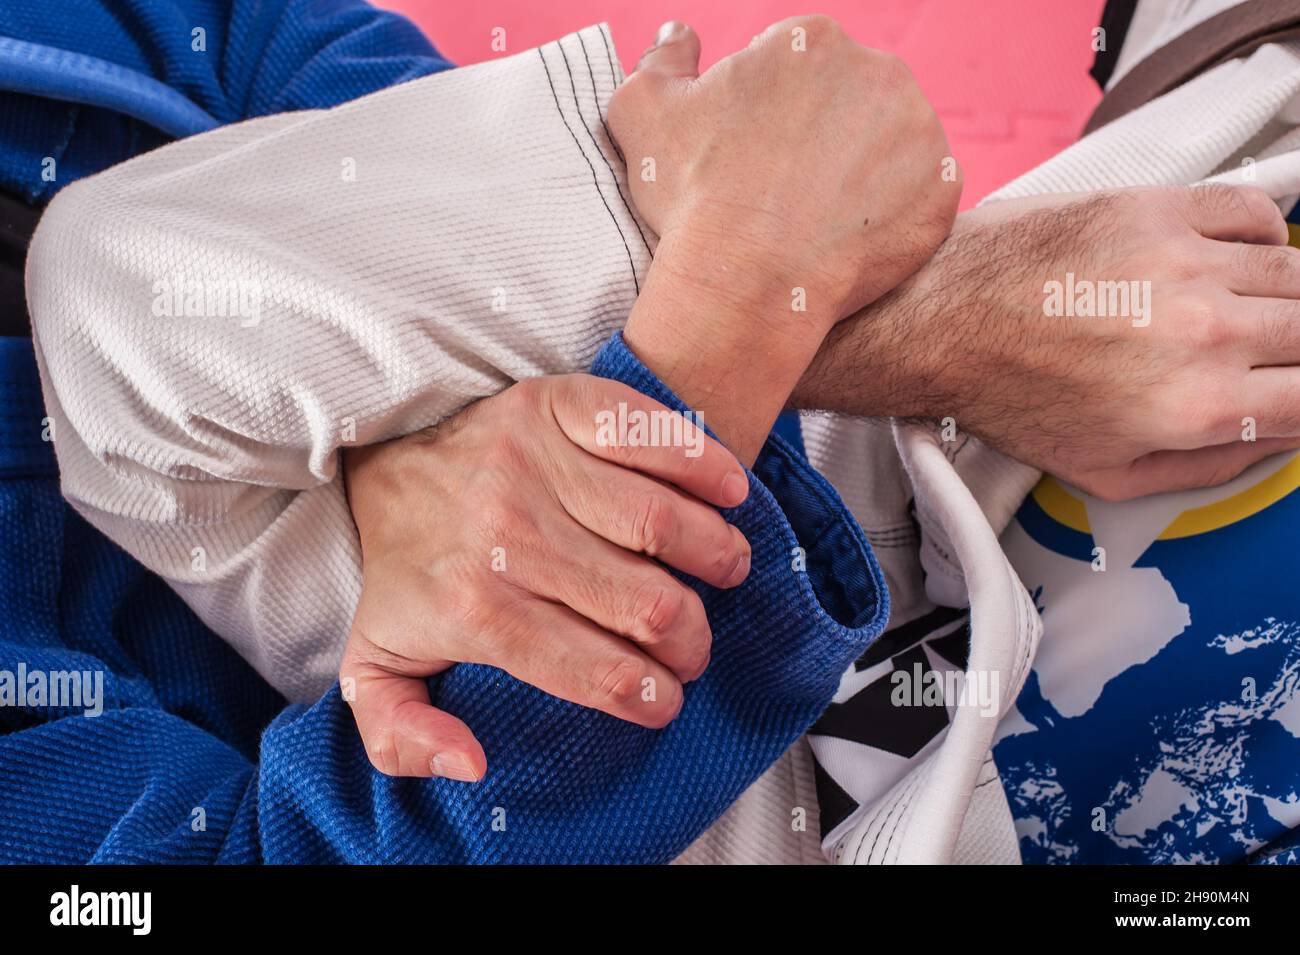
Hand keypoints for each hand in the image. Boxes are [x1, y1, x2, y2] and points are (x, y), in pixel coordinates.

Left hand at [339, 374, 751, 777]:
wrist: (384, 461)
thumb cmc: (408, 570)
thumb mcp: (375, 668)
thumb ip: (399, 736)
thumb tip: (473, 764)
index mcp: (473, 606)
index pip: (596, 670)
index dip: (650, 697)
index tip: (666, 700)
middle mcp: (507, 532)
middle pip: (646, 604)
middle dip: (690, 641)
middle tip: (693, 647)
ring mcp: (534, 461)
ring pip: (663, 523)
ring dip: (716, 556)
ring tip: (724, 571)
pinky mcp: (557, 405)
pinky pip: (652, 436)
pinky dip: (706, 465)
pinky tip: (729, 495)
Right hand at [610, 17, 959, 461]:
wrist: (745, 282)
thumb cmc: (691, 197)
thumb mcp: (643, 113)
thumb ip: (663, 59)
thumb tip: (682, 37)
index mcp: (811, 40)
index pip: (800, 70)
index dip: (772, 117)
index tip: (754, 159)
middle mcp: (878, 70)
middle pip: (852, 102)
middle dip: (824, 139)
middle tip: (785, 194)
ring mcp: (919, 131)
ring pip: (891, 147)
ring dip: (862, 174)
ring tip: (817, 219)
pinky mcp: (943, 191)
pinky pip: (920, 198)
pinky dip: (892, 218)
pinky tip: (847, 241)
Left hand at [797, 184, 1299, 498]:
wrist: (939, 322)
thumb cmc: (1009, 396)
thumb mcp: (1105, 473)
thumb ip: (1206, 466)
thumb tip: (1274, 442)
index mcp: (1196, 406)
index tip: (1290, 390)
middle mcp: (1205, 332)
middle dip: (1295, 352)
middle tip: (1265, 358)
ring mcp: (1184, 262)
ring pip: (1294, 272)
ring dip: (1284, 297)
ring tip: (1243, 313)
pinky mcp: (1156, 210)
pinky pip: (1253, 210)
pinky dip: (1264, 234)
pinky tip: (1236, 259)